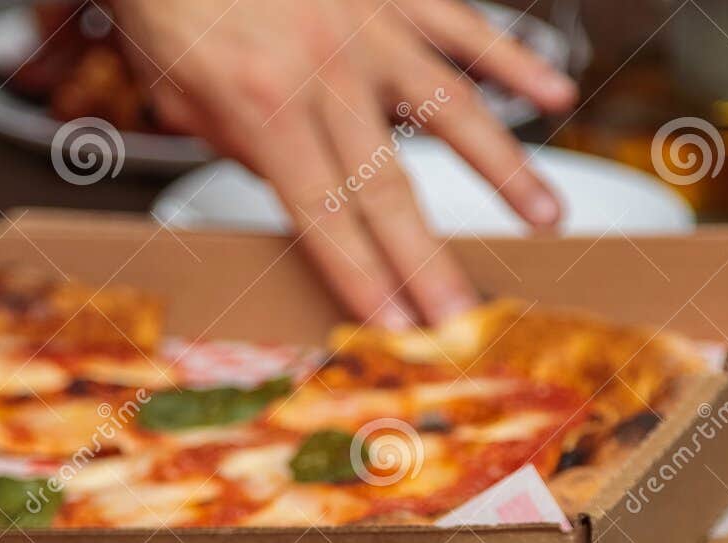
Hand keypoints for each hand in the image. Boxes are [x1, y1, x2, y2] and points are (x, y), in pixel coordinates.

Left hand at [110, 0, 576, 326]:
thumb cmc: (173, 5)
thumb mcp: (180, 96)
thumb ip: (241, 150)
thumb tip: (294, 188)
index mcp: (264, 108)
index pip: (323, 218)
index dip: (361, 278)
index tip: (393, 326)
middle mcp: (325, 72)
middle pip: (389, 187)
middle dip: (427, 262)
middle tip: (463, 313)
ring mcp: (368, 28)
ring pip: (451, 108)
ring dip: (504, 169)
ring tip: (546, 216)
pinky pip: (464, 27)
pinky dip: (513, 60)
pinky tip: (554, 93)